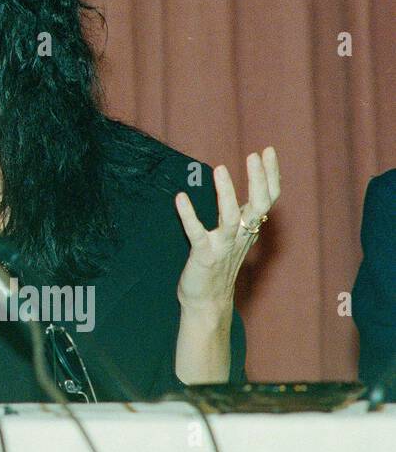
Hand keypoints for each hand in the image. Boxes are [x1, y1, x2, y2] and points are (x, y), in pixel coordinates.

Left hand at [174, 147, 280, 309]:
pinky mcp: (204, 255)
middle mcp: (241, 235)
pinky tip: (180, 198)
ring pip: (231, 218)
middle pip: (259, 205)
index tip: (268, 150)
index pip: (268, 198)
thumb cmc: (220, 265)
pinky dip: (189, 216)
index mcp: (249, 229)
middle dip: (259, 179)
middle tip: (254, 155)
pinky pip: (197, 233)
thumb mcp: (237, 237)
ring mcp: (223, 246)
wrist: (207, 301)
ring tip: (220, 169)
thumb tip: (256, 192)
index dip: (271, 175)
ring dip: (227, 194)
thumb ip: (245, 216)